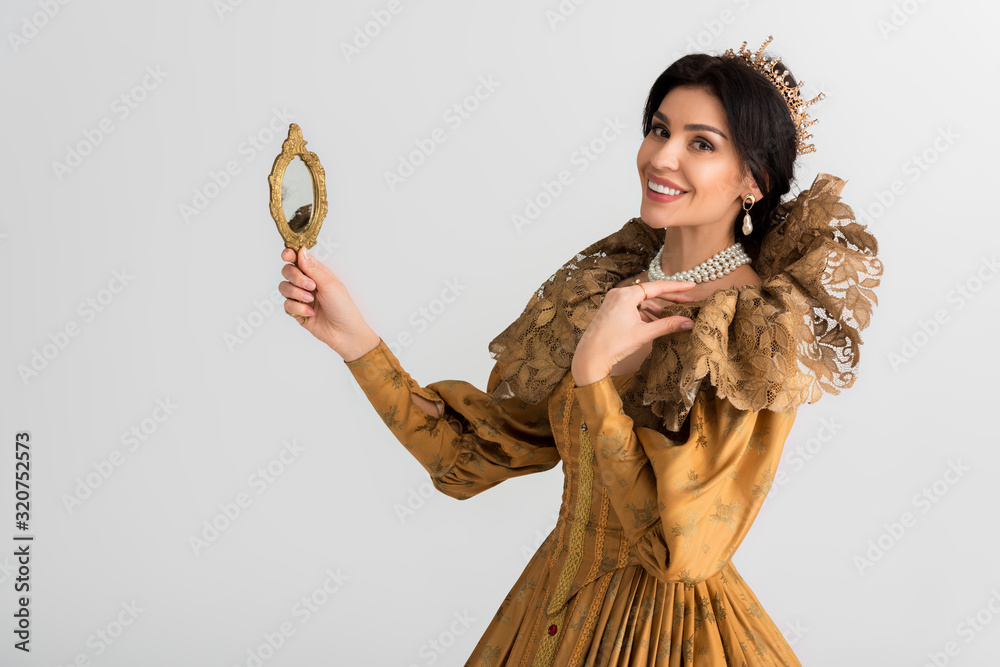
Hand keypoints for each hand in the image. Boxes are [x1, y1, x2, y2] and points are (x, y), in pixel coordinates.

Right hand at [279, 247, 379, 360]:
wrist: (344, 332)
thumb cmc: (343, 307)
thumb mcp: (330, 284)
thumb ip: (312, 268)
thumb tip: (301, 251)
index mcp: (316, 273)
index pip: (298, 259)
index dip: (290, 254)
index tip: (287, 256)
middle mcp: (307, 283)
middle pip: (287, 271)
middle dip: (295, 277)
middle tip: (310, 286)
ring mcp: (301, 297)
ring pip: (284, 287)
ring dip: (297, 293)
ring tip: (311, 300)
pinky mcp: (296, 311)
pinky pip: (286, 304)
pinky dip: (298, 308)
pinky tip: (311, 313)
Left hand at [572, 280, 695, 385]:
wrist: (589, 357)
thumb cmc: (613, 345)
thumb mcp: (644, 334)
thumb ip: (667, 325)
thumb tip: (689, 322)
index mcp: (626, 295)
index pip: (657, 287)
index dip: (676, 287)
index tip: (691, 286)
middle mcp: (618, 294)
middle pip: (650, 292)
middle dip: (669, 298)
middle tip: (687, 300)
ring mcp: (613, 302)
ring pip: (641, 301)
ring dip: (657, 309)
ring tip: (673, 317)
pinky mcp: (611, 311)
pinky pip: (632, 308)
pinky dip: (645, 314)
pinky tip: (654, 323)